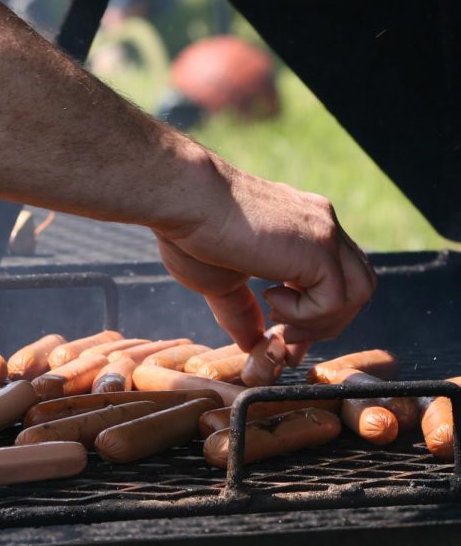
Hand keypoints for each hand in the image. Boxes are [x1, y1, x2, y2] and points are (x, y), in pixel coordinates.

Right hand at [153, 154, 376, 360]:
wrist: (185, 201)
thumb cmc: (190, 232)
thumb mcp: (219, 282)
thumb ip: (242, 311)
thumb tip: (250, 345)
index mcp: (302, 228)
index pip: (332, 278)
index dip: (313, 316)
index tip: (282, 337)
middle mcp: (321, 225)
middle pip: (356, 285)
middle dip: (323, 322)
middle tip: (281, 335)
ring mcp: (325, 233)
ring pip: (359, 292)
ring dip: (320, 322)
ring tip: (277, 321)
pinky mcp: (320, 248)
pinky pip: (336, 300)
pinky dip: (306, 315)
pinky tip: (269, 299)